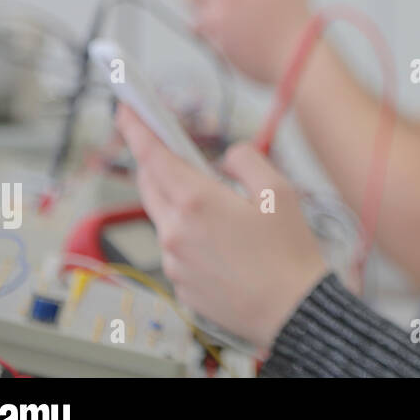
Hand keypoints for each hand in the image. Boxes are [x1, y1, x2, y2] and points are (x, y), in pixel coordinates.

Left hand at [114, 103, 329, 348]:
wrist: (293, 312)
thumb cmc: (289, 253)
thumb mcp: (279, 189)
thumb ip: (247, 160)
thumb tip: (228, 157)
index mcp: (196, 202)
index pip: (153, 155)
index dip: (135, 127)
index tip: (126, 108)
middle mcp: (175, 232)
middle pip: (150, 185)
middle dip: (157, 163)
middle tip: (177, 152)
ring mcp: (174, 261)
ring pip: (165, 218)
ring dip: (181, 203)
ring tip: (222, 210)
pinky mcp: (180, 285)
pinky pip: (176, 248)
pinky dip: (191, 236)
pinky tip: (226, 244)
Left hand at [185, 0, 311, 84]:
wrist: (300, 61)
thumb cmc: (292, 19)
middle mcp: (211, 16)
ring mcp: (214, 37)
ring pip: (203, 13)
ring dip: (215, 4)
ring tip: (243, 4)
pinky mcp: (222, 54)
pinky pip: (213, 32)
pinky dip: (224, 25)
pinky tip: (248, 24)